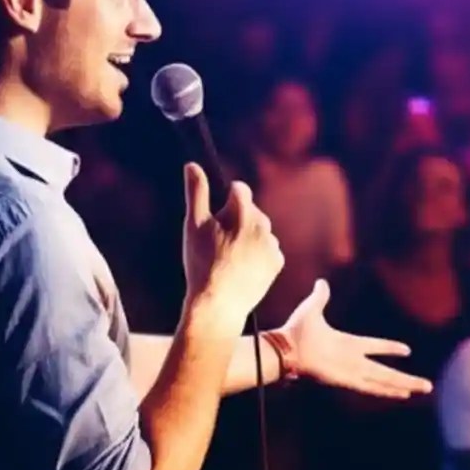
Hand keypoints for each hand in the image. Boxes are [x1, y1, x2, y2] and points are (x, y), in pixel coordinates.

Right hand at [181, 163, 283, 325]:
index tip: (217, 217)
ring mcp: (272, 245)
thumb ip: (196, 192)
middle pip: (250, 210)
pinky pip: (268, 249)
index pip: (239, 189)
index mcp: (243, 211)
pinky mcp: (277, 262)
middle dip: (237, 219)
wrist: (219, 304)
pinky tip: (242, 266)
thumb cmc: (202, 263)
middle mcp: (263, 225)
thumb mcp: (193, 224)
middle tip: (219, 242)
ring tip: (229, 256)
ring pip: (259, 230)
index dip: (226, 200)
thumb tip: (192, 165)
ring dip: (247, 236)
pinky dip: (257, 253)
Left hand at [273, 280, 433, 398]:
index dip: (390, 348)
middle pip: (387, 371)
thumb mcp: (312, 308)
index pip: (375, 346)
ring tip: (424, 388)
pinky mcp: (348, 380)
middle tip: (427, 384)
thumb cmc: (297, 331)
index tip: (407, 349)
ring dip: (405, 385)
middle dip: (407, 378)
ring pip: (385, 380)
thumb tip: (321, 282)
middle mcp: (354, 361)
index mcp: (349, 344)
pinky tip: (402, 394)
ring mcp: (353, 372)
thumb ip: (320, 296)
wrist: (287, 347)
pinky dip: (388, 390)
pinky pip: (372, 387)